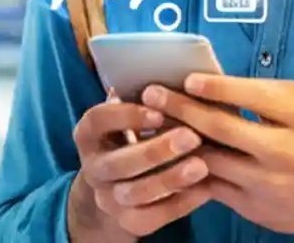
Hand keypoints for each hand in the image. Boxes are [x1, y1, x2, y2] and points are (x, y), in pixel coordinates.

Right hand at [68, 99, 211, 240]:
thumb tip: (171, 72)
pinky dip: (179, 204)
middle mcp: (93, 168)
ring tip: (201, 165)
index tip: (157, 109)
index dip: (126, 116)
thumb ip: (143, 101)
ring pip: (135, 193)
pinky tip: (205, 189)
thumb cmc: (133, 137)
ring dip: (169, 179)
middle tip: (190, 135)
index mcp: (88, 134)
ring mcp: (107, 198)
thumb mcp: (129, 117)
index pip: (97, 120)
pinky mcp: (127, 222)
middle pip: (119, 162)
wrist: (116, 187)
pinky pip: (152, 218)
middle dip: (155, 150)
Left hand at [140, 75, 293, 239]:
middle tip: (151, 93)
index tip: (186, 78)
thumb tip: (208, 82)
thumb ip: (260, 94)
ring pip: (209, 160)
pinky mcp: (252, 208)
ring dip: (176, 141)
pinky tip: (166, 155)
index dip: (214, 87)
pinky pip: (211, 185)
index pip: (251, 97)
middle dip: (181, 109)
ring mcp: (266, 184)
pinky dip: (186, 168)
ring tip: (150, 122)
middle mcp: (282, 152)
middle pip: (222, 128)